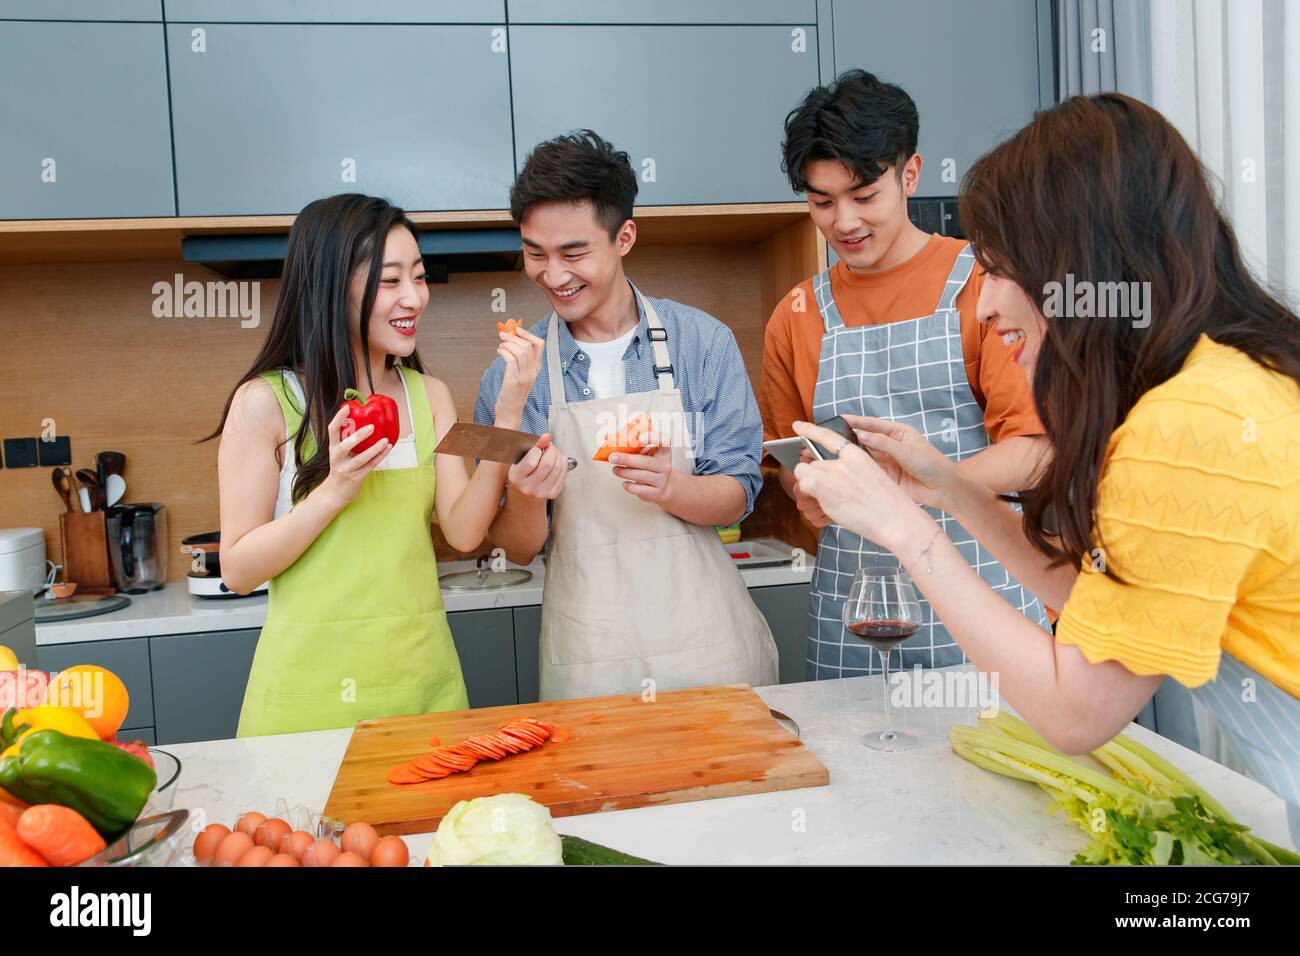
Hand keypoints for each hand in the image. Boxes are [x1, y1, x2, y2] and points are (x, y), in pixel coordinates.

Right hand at [318, 404, 390, 508]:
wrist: (335, 493)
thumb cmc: (341, 468)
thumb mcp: (339, 454)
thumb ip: (347, 440)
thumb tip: (364, 422)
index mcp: (332, 449)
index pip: (332, 430)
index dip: (338, 418)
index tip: (347, 407)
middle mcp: (337, 458)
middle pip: (345, 446)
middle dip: (358, 436)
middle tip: (371, 427)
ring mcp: (346, 469)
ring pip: (361, 458)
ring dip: (374, 449)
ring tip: (385, 440)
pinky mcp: (356, 478)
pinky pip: (370, 466)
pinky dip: (379, 457)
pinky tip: (387, 448)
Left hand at [494, 325, 543, 417]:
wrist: (510, 410)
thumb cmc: (512, 391)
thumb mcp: (520, 373)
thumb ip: (519, 359)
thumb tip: (511, 339)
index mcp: (537, 368)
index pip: (539, 344)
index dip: (528, 334)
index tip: (517, 329)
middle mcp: (533, 371)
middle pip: (527, 346)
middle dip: (513, 337)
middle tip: (502, 335)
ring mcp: (525, 376)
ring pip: (520, 351)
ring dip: (507, 344)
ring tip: (501, 345)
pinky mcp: (515, 380)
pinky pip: (511, 359)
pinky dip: (503, 351)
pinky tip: (499, 351)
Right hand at [507, 432, 567, 500]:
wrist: (524, 493)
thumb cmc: (521, 470)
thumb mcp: (520, 456)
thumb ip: (533, 445)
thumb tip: (547, 436)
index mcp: (516, 477)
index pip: (531, 461)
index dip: (537, 449)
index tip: (536, 448)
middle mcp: (528, 487)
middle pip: (548, 463)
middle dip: (551, 449)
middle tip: (549, 445)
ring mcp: (542, 493)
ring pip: (558, 467)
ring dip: (558, 454)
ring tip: (553, 451)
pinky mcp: (553, 493)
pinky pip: (563, 473)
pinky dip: (563, 462)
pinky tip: (557, 460)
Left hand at [609, 430, 674, 504]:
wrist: (662, 487)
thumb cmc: (649, 466)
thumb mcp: (645, 453)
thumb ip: (630, 445)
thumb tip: (607, 436)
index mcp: (663, 451)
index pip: (664, 441)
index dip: (653, 438)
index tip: (639, 437)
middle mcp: (664, 465)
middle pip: (646, 461)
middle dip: (627, 459)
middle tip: (612, 457)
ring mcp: (661, 479)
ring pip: (641, 476)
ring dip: (625, 472)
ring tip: (614, 469)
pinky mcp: (655, 492)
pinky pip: (640, 489)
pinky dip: (629, 486)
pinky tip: (624, 482)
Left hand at [791, 420, 929, 552]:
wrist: (895, 519)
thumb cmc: (888, 504)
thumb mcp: (873, 476)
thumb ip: (851, 471)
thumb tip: (832, 476)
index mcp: (857, 455)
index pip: (828, 436)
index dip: (810, 430)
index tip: (797, 426)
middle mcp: (842, 462)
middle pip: (814, 463)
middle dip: (816, 477)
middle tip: (832, 493)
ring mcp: (832, 474)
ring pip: (805, 473)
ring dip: (811, 486)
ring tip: (831, 499)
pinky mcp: (822, 488)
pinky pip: (804, 486)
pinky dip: (809, 495)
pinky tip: (827, 504)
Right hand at [840, 414, 958, 510]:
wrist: (944, 489)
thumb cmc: (932, 464)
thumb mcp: (906, 450)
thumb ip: (882, 443)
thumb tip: (861, 435)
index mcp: (898, 433)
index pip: (874, 425)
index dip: (857, 422)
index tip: (841, 418)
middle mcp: (891, 446)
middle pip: (867, 440)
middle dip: (852, 439)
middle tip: (834, 438)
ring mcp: (888, 461)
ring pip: (867, 456)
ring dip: (855, 455)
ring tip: (838, 453)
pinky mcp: (886, 476)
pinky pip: (870, 470)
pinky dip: (861, 469)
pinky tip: (849, 468)